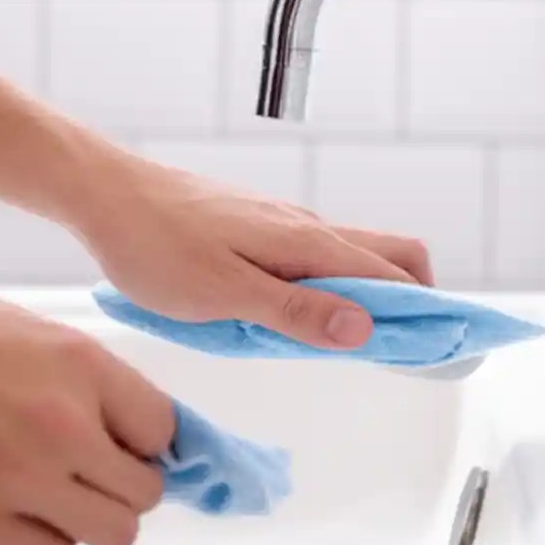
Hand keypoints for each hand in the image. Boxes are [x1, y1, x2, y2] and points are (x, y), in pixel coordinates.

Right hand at [0, 280, 172, 544]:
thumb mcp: (21, 331)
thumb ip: (76, 381)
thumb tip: (111, 426)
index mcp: (80, 364)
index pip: (162, 428)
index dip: (143, 444)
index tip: (120, 449)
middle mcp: (64, 422)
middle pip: (144, 492)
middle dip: (120, 490)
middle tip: (83, 481)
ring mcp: (21, 476)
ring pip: (110, 536)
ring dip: (84, 524)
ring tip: (45, 504)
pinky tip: (9, 519)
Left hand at [73, 151, 433, 349]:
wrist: (106, 195)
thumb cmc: (156, 246)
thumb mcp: (225, 295)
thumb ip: (296, 312)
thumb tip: (366, 328)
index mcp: (306, 241)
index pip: (395, 268)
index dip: (427, 307)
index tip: (438, 346)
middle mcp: (305, 225)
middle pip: (386, 254)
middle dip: (405, 299)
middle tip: (393, 348)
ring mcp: (282, 222)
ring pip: (347, 256)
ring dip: (359, 296)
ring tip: (339, 343)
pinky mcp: (258, 225)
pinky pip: (312, 257)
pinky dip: (324, 287)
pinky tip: (290, 314)